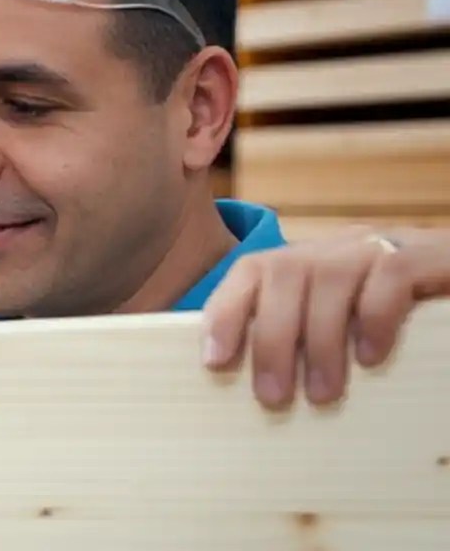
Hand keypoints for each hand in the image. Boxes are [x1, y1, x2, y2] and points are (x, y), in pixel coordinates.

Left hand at [200, 226, 449, 408]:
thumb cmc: (402, 322)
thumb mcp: (343, 327)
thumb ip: (305, 342)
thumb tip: (254, 388)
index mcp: (312, 261)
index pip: (252, 271)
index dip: (225, 312)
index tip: (214, 362)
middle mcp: (340, 247)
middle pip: (285, 272)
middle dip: (271, 338)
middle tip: (272, 397)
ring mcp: (383, 246)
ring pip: (330, 275)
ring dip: (320, 340)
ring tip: (322, 394)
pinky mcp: (428, 256)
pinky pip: (390, 276)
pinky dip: (374, 317)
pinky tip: (372, 357)